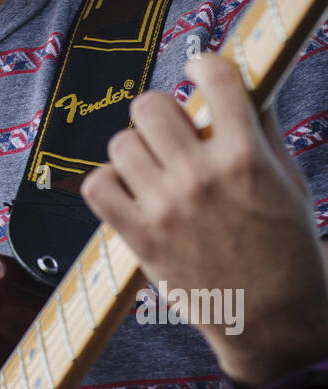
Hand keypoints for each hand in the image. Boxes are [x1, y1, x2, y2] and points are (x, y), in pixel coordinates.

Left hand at [80, 50, 327, 385]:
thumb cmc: (289, 251)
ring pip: (121, 144)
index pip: (216, 78)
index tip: (200, 72)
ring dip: (136, 150)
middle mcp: (201, 177)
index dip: (204, 65)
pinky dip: (109, 184)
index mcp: (246, 157)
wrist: (275, 323)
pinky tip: (131, 191)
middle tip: (174, 131)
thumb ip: (264, 131)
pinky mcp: (141, 239)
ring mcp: (166, 209)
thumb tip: (246, 85)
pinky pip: (97, 187)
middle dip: (162, 112)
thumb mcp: (291, 184)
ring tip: (155, 167)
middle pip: (150, 106)